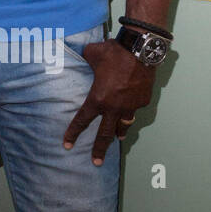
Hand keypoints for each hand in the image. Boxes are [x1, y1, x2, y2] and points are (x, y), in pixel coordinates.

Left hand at [62, 39, 154, 164]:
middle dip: (99, 150)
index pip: (82, 120)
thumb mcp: (92, 54)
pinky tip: (131, 106)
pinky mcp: (143, 100)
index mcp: (98, 99)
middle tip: (96, 162)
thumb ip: (85, 59)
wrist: (140, 49)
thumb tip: (83, 54)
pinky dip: (132, 109)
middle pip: (105, 134)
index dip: (73, 133)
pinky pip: (136, 108)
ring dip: (119, 132)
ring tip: (118, 138)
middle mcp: (114, 107)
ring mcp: (130, 106)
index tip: (67, 145)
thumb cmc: (114, 52)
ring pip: (124, 125)